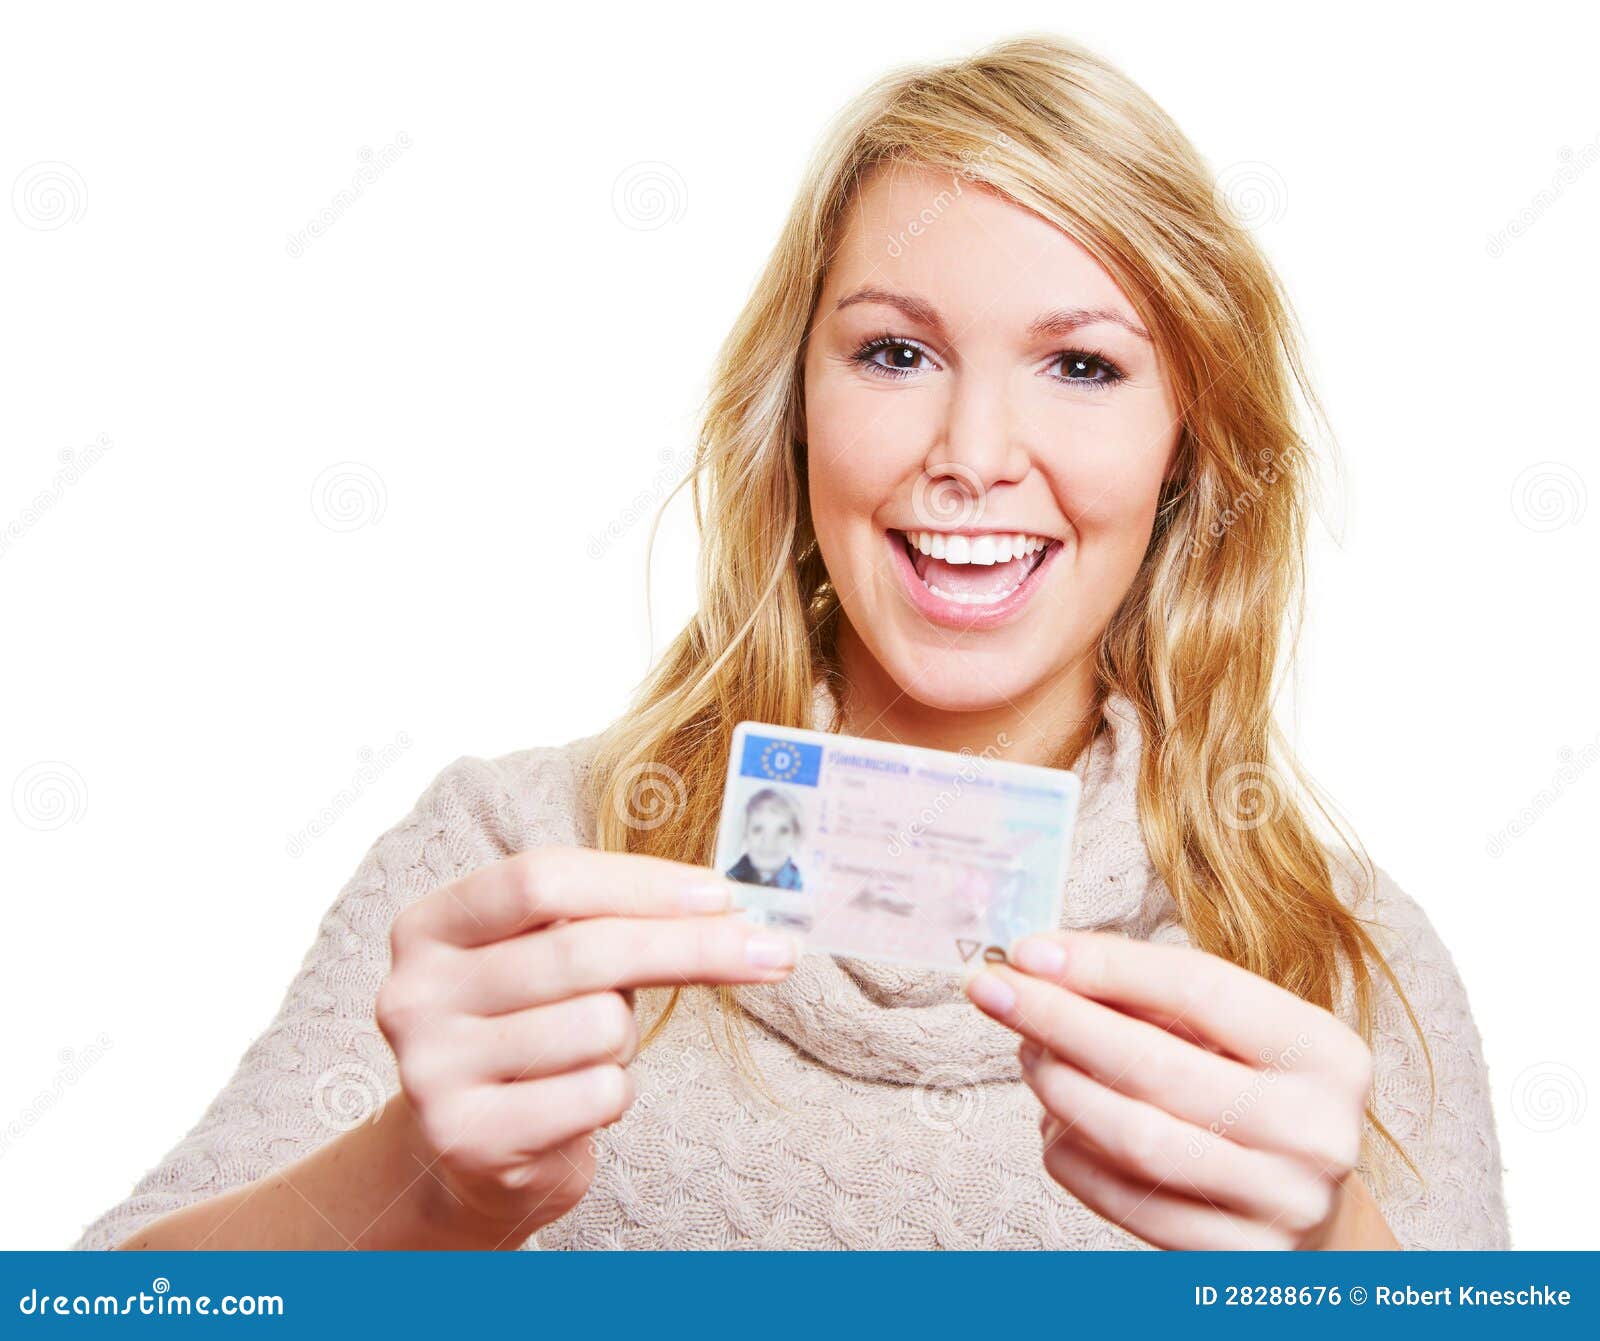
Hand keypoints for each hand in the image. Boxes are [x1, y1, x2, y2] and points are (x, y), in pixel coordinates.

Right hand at [376, 846, 797, 1241]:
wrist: (469, 1154)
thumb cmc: (532, 1030)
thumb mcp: (551, 959)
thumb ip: (612, 923)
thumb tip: (731, 911)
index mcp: (430, 925)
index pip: (542, 877)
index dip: (640, 882)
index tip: (723, 894)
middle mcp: (414, 992)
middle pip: (583, 948)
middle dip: (694, 947)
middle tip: (774, 951)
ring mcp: (433, 1069)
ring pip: (598, 1025)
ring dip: (627, 1039)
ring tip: (591, 1055)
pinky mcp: (467, 1138)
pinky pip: (597, 1094)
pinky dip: (615, 1093)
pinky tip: (579, 1102)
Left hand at [964, 929, 1375, 1249]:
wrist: (1310, 1211)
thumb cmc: (1255, 1095)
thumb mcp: (1234, 1036)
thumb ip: (1154, 998)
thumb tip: (1044, 964)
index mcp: (1327, 1054)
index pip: (1199, 990)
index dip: (1104, 966)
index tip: (1030, 950)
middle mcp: (1315, 1131)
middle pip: (1155, 1064)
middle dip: (1056, 1019)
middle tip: (992, 990)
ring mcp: (1280, 1204)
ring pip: (1132, 1135)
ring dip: (1058, 1085)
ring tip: (1025, 1052)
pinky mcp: (1234, 1260)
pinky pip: (1123, 1199)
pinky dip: (1070, 1153)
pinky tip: (1051, 1120)